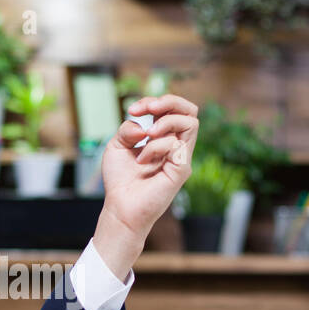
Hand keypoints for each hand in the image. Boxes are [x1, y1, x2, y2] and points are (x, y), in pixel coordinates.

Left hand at [92, 94, 198, 279]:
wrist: (120, 208)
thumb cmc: (120, 180)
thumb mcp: (117, 146)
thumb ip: (128, 128)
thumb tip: (144, 124)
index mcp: (162, 139)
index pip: (171, 110)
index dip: (153, 102)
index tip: (132, 109)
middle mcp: (175, 147)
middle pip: (190, 111)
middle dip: (170, 101)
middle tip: (149, 109)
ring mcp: (181, 158)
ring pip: (191, 123)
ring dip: (166, 121)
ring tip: (147, 135)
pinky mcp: (181, 169)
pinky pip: (176, 145)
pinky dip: (155, 146)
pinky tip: (142, 160)